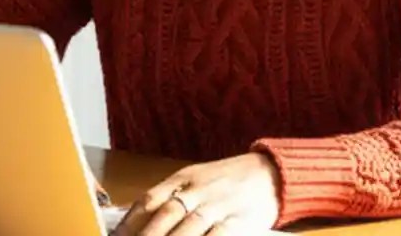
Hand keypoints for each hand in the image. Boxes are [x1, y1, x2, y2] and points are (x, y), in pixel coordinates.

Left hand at [111, 152, 281, 234]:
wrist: (271, 173)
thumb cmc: (228, 179)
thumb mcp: (197, 179)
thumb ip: (170, 196)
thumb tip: (136, 220)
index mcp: (184, 178)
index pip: (149, 200)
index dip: (130, 223)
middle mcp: (198, 190)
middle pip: (164, 216)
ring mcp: (219, 206)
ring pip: (188, 228)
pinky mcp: (239, 221)